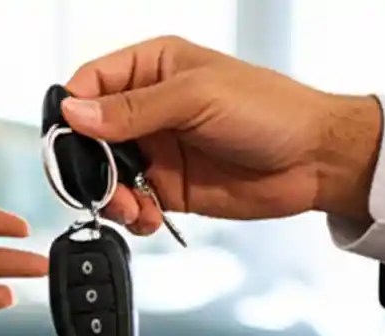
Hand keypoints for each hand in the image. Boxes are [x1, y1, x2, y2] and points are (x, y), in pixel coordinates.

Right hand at [61, 35, 383, 232]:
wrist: (315, 161)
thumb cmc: (272, 111)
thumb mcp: (197, 97)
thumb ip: (133, 108)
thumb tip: (75, 112)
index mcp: (153, 67)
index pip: (89, 83)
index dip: (71, 110)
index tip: (69, 139)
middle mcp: (149, 107)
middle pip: (88, 136)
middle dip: (88, 165)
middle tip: (102, 186)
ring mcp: (157, 149)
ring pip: (105, 175)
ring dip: (110, 196)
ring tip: (132, 208)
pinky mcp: (168, 187)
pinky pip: (131, 204)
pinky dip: (132, 216)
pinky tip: (150, 218)